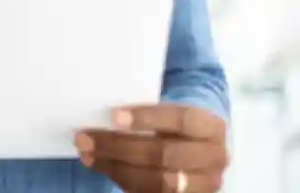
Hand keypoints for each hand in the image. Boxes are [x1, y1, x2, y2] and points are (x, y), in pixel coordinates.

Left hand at [75, 104, 228, 192]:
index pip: (181, 119)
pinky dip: (123, 180)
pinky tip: (103, 167)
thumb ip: (149, 114)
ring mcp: (203, 185)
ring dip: (116, 167)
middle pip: (164, 154)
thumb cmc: (177, 127)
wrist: (200, 152)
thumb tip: (104, 114)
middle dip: (120, 147)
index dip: (148, 117)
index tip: (114, 116)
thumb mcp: (173, 114)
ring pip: (157, 180)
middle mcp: (214, 158)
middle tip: (85, 138)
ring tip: (88, 155)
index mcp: (211, 128)